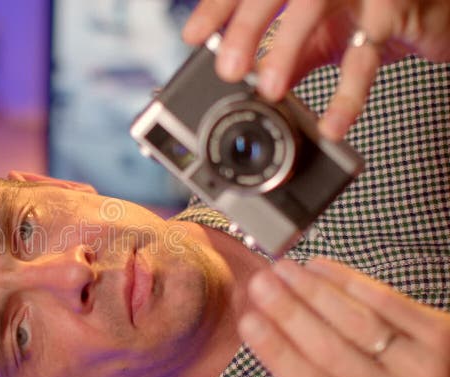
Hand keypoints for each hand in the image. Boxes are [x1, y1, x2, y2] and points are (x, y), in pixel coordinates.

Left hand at [183, 0, 449, 139]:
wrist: (435, 6)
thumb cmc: (371, 10)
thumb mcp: (319, 31)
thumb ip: (285, 53)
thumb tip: (245, 83)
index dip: (217, 9)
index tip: (191, 36)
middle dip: (246, 27)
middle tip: (226, 68)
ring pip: (313, 8)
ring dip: (285, 50)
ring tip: (268, 90)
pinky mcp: (396, 9)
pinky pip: (366, 57)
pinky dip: (347, 94)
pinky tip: (331, 124)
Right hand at [239, 258, 449, 376]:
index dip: (275, 351)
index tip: (248, 322)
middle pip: (329, 349)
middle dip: (287, 312)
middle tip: (259, 284)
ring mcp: (426, 368)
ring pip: (355, 322)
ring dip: (313, 291)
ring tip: (283, 270)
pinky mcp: (445, 335)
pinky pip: (388, 302)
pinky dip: (350, 282)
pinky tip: (322, 268)